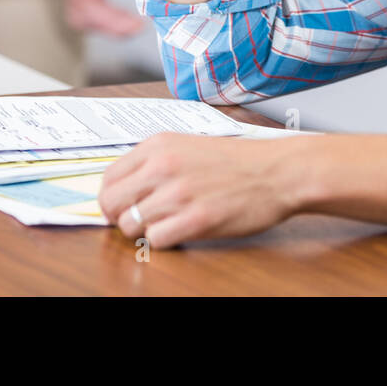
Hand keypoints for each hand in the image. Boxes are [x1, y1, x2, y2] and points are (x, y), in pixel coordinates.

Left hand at [98, 132, 303, 247]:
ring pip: (130, 225)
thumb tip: (125, 188)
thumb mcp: (189, 146)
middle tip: (137, 222)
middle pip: (112, 203)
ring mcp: (179, 193)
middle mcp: (163, 166)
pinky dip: (164, 241)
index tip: (122, 207)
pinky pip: (156, 240)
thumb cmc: (238, 161)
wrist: (278, 172)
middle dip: (120, 217)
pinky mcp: (196, 219)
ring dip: (143, 231)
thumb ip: (156, 162)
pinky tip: (180, 231)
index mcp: (159, 145)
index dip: (111, 198)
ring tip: (165, 224)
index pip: (109, 177)